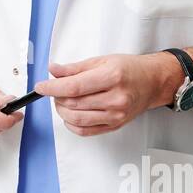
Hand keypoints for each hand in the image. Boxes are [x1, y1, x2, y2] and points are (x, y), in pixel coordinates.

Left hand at [34, 53, 176, 136]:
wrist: (152, 82)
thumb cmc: (129, 69)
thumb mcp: (101, 60)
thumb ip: (74, 68)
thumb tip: (53, 70)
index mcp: (112, 77)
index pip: (74, 87)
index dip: (52, 88)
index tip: (40, 86)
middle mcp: (115, 98)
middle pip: (74, 103)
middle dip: (56, 97)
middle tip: (53, 90)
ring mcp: (116, 115)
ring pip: (77, 119)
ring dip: (62, 111)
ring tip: (61, 101)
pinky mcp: (115, 125)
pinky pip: (86, 131)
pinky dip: (72, 125)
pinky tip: (70, 115)